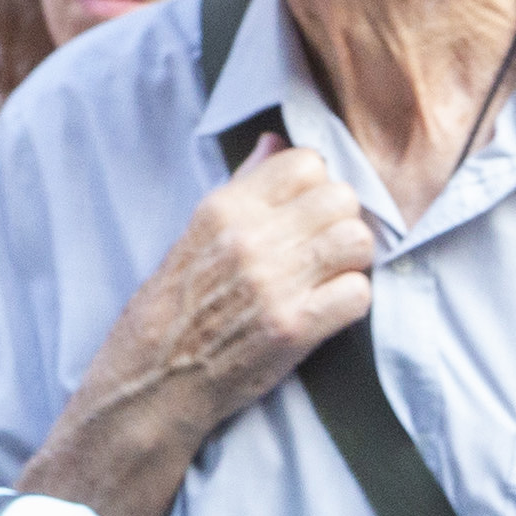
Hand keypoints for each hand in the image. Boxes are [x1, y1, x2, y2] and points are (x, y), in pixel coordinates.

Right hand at [112, 139, 376, 423]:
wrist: (157, 373)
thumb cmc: (179, 302)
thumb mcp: (200, 232)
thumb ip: (245, 185)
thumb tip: (276, 141)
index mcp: (225, 207)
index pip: (305, 162)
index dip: (318, 186)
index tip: (309, 211)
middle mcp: (251, 239)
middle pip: (342, 198)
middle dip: (343, 220)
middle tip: (326, 246)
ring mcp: (275, 283)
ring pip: (357, 240)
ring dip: (354, 259)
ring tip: (331, 275)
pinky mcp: (295, 327)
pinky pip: (358, 293)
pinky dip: (352, 301)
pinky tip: (330, 308)